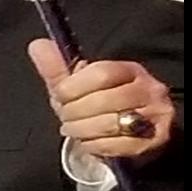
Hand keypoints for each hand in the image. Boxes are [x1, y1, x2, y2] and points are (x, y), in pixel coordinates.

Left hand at [29, 40, 175, 160]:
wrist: (136, 137)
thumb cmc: (104, 109)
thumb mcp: (81, 88)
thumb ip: (59, 70)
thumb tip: (37, 45)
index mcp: (130, 70)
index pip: (101, 73)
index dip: (74, 87)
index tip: (60, 96)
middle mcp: (148, 89)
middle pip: (104, 99)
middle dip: (75, 112)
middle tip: (65, 118)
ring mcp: (154, 116)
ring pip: (109, 123)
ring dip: (82, 130)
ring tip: (72, 130)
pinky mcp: (154, 141)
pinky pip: (117, 145)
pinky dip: (95, 145)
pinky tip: (87, 142)